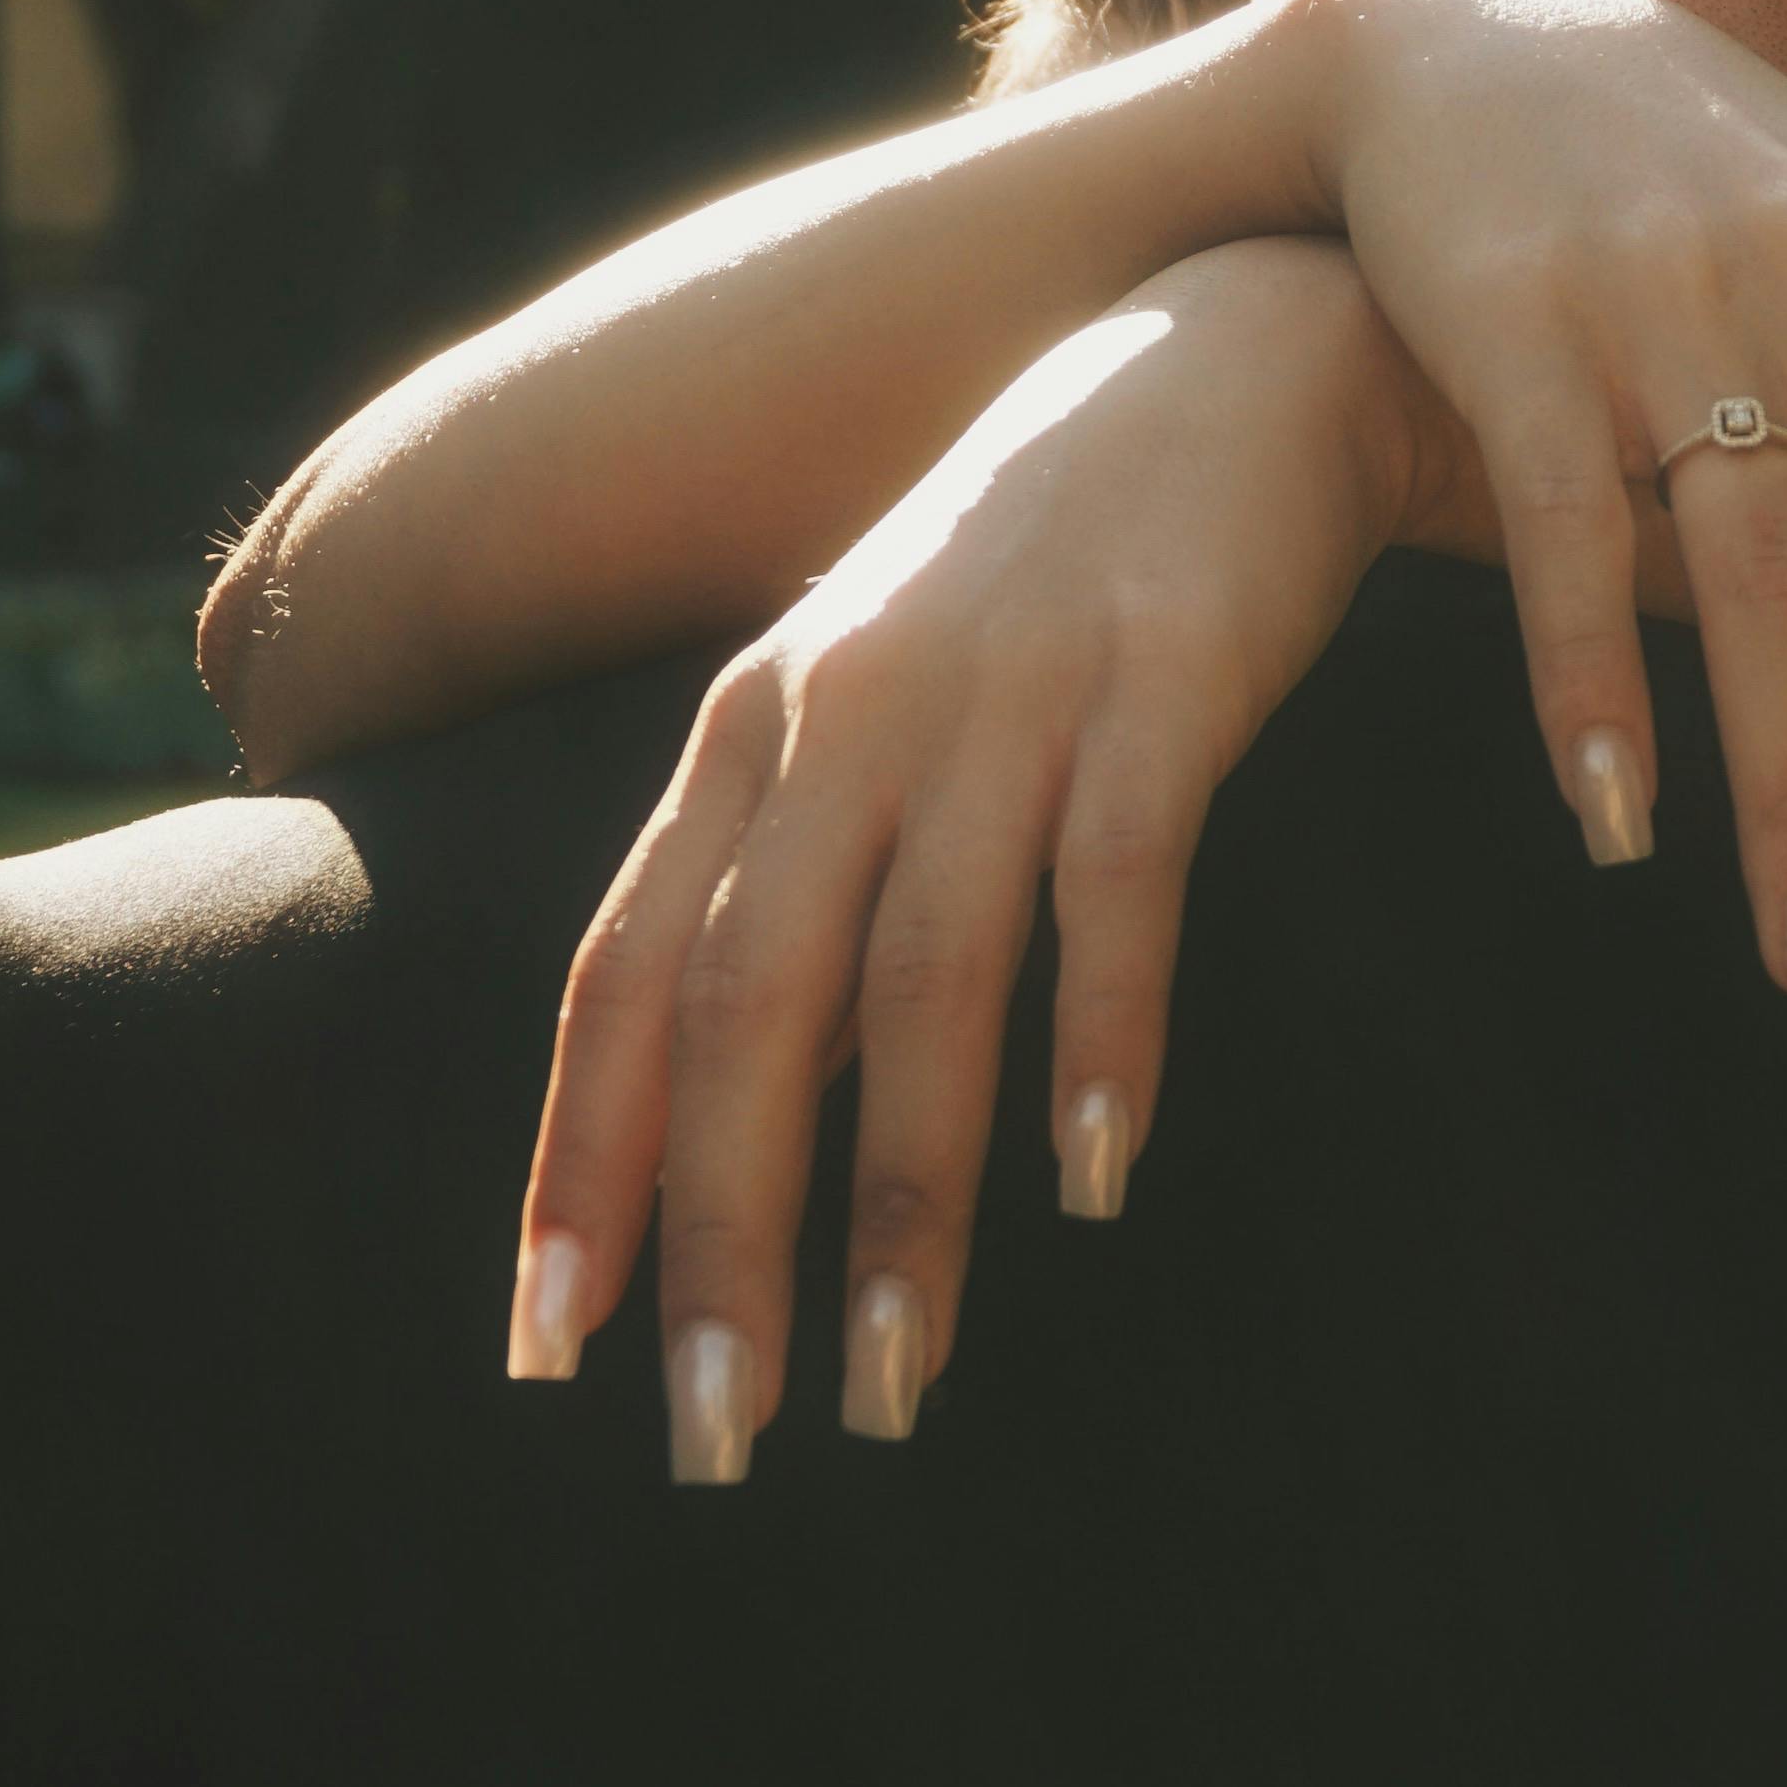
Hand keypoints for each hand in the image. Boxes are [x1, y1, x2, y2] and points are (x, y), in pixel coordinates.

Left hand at [509, 244, 1433, 1467]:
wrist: (1237, 351)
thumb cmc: (1044, 569)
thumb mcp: (883, 703)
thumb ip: (805, 879)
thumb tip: (745, 1121)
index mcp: (755, 726)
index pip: (625, 971)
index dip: (580, 1161)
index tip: (549, 1347)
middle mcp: (846, 709)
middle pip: (745, 1002)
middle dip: (718, 1233)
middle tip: (716, 1436)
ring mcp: (1005, 689)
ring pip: (920, 976)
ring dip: (903, 1199)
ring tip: (897, 1383)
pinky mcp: (1163, 675)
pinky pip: (1118, 881)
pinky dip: (1097, 1037)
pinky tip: (1094, 1183)